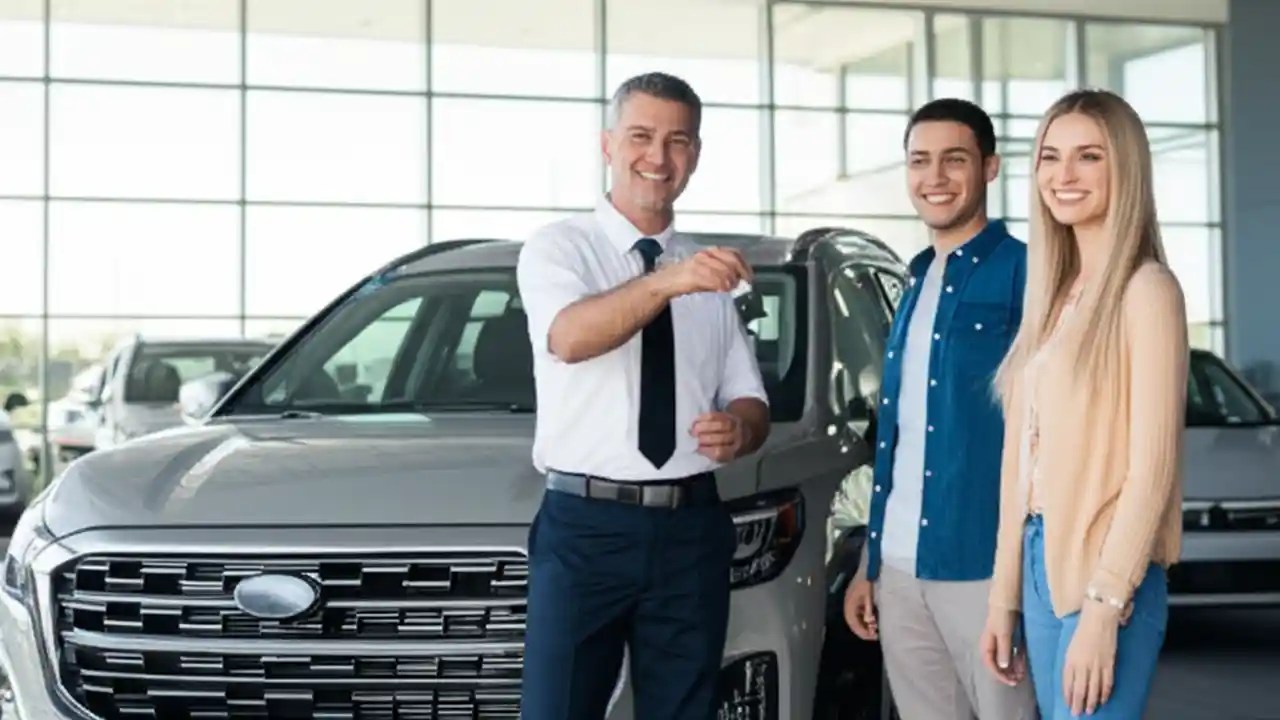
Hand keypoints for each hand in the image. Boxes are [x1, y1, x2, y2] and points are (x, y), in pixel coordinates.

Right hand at [656, 247, 751, 296]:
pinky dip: (722, 286)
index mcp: (710, 251)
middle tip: (743, 284)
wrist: (666, 281)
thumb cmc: (685, 277)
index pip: (734, 253)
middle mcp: (706, 254)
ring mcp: (701, 263)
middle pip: (732, 261)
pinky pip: (715, 280)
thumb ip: (720, 271)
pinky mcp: (695, 274)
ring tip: (730, 289)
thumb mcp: (705, 269)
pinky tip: (722, 290)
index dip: (744, 265)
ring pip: (725, 272)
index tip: (749, 276)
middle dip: (740, 274)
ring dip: (731, 282)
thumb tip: (736, 280)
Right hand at [690, 411, 745, 461]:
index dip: (707, 451)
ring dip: (703, 427)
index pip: (721, 453)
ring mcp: (736, 425)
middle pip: (720, 438)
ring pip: (719, 425)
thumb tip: (697, 449)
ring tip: (693, 430)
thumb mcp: (731, 454)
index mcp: (737, 451)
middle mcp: (738, 438)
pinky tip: (697, 421)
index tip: (698, 449)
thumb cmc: (736, 444)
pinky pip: (717, 415)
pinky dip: (704, 418)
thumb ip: (717, 454)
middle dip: (703, 439)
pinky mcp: (730, 415)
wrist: (752, 428)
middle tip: (693, 439)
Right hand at [843, 575, 877, 640]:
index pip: (852, 622)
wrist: (870, 564)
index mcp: (850, 603)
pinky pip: (861, 610)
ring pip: (858, 616)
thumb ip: (868, 610)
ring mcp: (854, 598)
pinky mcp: (859, 596)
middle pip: (854, 620)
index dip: (861, 632)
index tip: (872, 637)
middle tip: (876, 634)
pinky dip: (868, 616)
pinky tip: (876, 617)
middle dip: (864, 629)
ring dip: (866, 623)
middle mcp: (850, 602)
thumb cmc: (869, 579)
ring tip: (877, 627)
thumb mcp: (869, 595)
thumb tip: (869, 623)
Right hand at [980, 608, 1027, 686]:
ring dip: (1013, 669)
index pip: (990, 663)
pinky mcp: (1012, 637)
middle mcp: (993, 644)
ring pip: (1006, 659)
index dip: (998, 674)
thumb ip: (1003, 651)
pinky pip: (1014, 653)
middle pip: (997, 663)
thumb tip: (1002, 668)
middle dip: (1006, 673)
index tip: (1010, 681)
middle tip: (1017, 681)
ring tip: (1022, 676)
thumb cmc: (1002, 615)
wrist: (1009, 598)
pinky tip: (1023, 667)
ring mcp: (1003, 641)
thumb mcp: (1003, 634)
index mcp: (987, 643)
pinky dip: (1018, 661)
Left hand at [1062, 601, 1121, 715]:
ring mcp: (1097, 665)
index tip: (1068, 704)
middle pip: (1080, 689)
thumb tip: (1071, 679)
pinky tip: (1103, 700)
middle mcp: (1082, 665)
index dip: (1068, 695)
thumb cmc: (1082, 631)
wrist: (1099, 619)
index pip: (1067, 683)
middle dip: (1078, 703)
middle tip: (1077, 713)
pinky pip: (1107, 683)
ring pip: (1093, 689)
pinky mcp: (1109, 664)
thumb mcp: (1070, 647)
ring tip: (1089, 711)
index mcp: (1070, 660)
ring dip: (1091, 702)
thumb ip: (1071, 663)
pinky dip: (1105, 693)